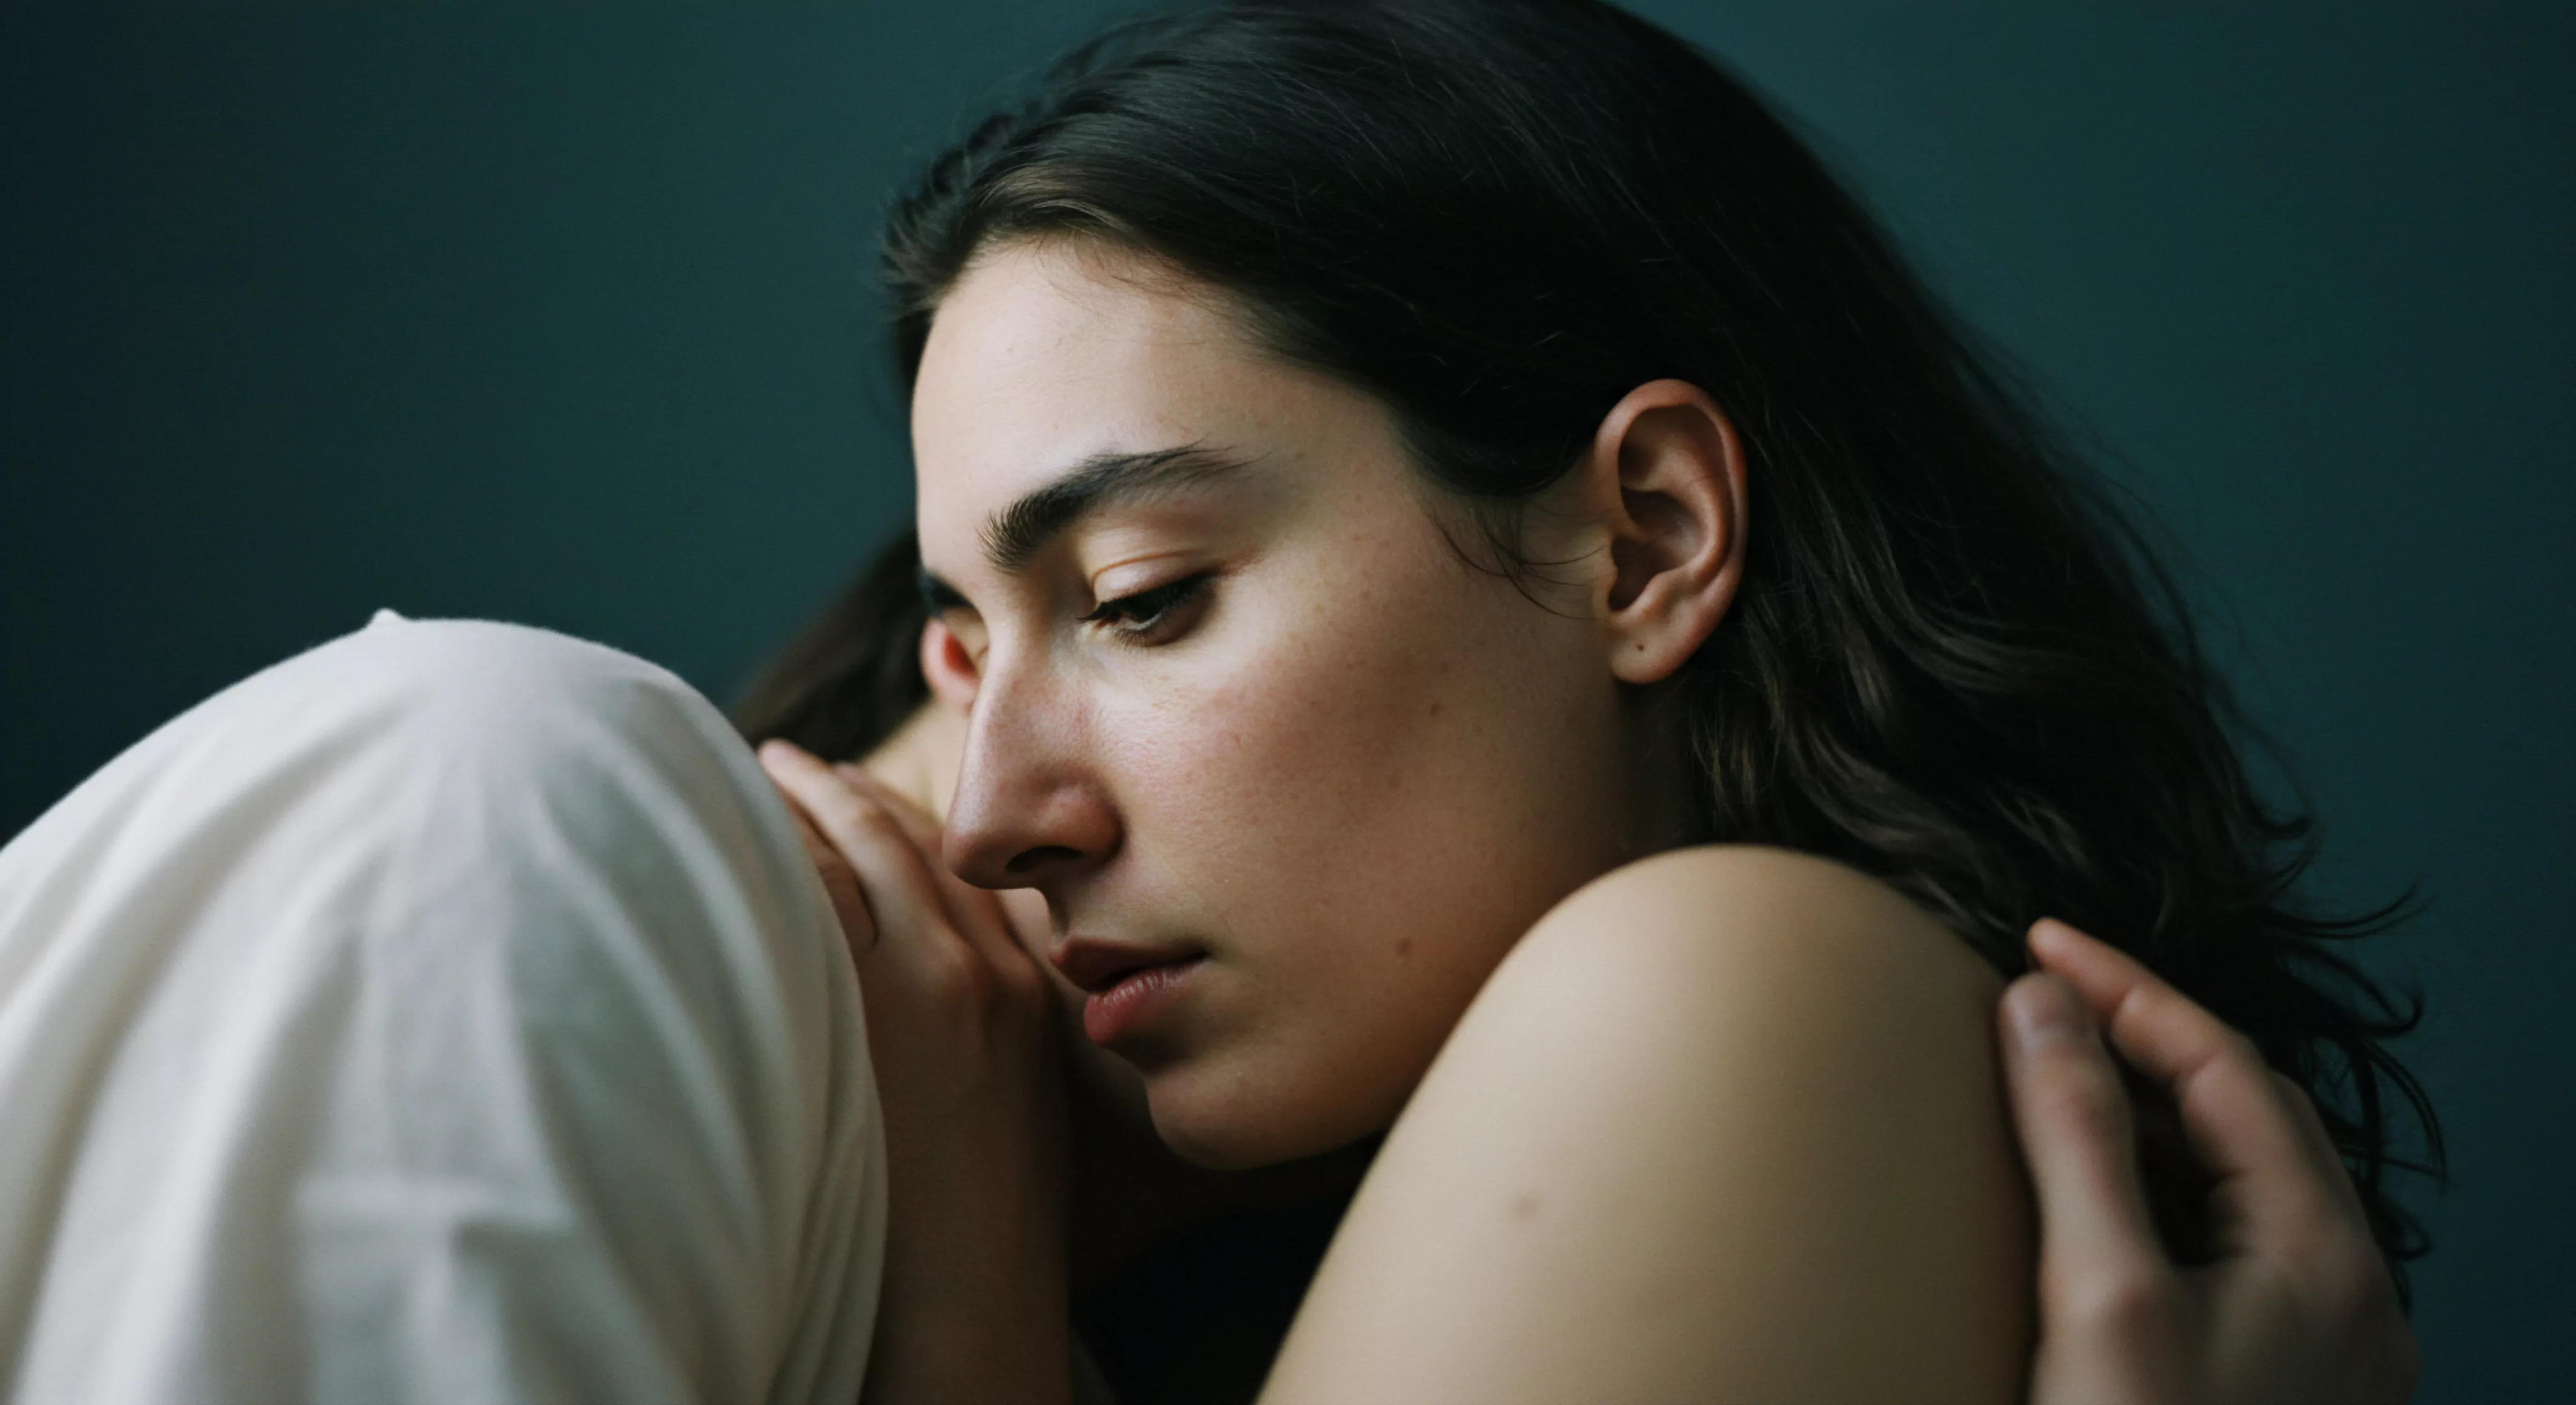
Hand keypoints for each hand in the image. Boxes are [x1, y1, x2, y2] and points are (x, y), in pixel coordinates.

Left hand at [759, 740, 1072, 1404]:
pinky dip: (768, 850)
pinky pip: (811, 889)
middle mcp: (983, 967)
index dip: (901, 815)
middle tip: (782, 761)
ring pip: (854, 850)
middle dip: (841, 791)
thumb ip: (982, 1036)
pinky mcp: (871, 1009)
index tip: (855, 788)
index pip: (962, 865)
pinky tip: (718, 838)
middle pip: (907, 840)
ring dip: (795, 806)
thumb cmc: (981, 1231)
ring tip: (736, 779)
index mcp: (1025, 987)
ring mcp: (928, 981)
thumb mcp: (1013, 1108)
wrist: (978, 1301)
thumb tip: (921, 1013)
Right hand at [2000, 918, 2415, 1404]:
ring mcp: (2323, 1346)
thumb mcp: (2100, 1292)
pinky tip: (2094, 1200)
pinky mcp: (2277, 1382)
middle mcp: (2348, 1294)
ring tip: (2055, 1084)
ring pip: (2238, 1186)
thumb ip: (2077, 1139)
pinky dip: (2159, 1198)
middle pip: (2246, 1116)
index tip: (2041, 941)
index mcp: (2325, 1255)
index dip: (2127, 990)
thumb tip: (2042, 1002)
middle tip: (2045, 1005)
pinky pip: (2226, 1248)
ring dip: (2150, 1126)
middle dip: (2143, 1046)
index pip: (2226, 1066)